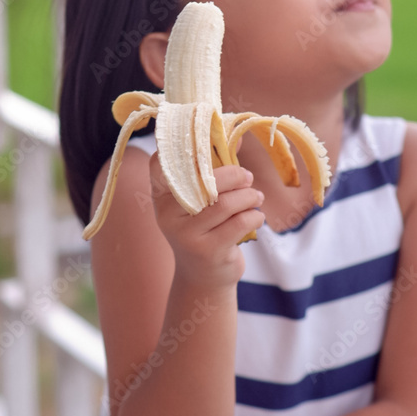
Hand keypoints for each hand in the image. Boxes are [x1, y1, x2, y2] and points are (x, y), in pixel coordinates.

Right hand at [149, 150, 264, 290]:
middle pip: (206, 181)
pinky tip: (256, 216)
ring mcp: (186, 234)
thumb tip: (237, 139)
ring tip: (256, 197)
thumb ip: (212, 172)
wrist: (203, 276)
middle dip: (235, 175)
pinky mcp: (208, 251)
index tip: (206, 146)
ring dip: (249, 196)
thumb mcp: (199, 201)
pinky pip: (238, 223)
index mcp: (162, 195)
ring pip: (226, 203)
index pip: (160, 164)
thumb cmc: (205, 227)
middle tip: (248, 177)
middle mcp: (168, 214)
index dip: (181, 149)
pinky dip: (254, 215)